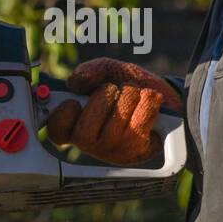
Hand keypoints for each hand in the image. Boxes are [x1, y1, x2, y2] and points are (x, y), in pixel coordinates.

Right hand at [45, 58, 182, 165]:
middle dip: (105, 96)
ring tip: (134, 94)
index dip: (64, 114)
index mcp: (75, 127)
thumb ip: (89, 72)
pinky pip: (140, 119)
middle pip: (87, 124)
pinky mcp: (137, 150)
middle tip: (114, 90)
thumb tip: (76, 82)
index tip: (75, 101)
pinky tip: (148, 103)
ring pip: (117, 117)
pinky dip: (148, 101)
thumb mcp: (106, 72)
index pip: (57, 132)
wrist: (165, 98)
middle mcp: (91, 144)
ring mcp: (114, 150)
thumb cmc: (129, 87)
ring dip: (130, 95)